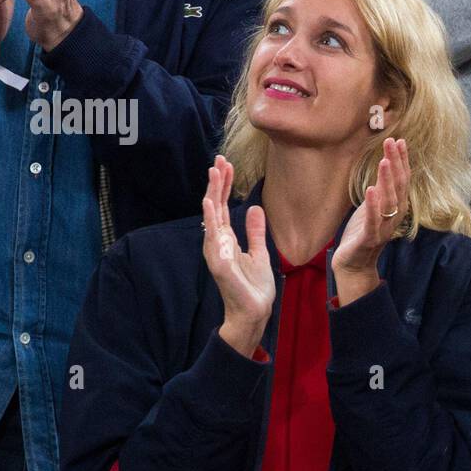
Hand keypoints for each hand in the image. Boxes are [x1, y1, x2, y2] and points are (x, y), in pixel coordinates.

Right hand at [203, 154, 274, 356]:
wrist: (254, 312)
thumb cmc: (253, 287)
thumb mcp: (259, 253)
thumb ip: (254, 232)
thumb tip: (255, 208)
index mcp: (227, 239)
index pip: (225, 206)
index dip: (225, 185)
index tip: (227, 164)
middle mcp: (218, 242)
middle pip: (217, 206)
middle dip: (218, 182)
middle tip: (220, 158)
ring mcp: (217, 251)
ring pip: (212, 216)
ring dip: (213, 193)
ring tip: (214, 171)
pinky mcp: (220, 262)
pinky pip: (214, 237)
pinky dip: (211, 218)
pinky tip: (210, 201)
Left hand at [332, 137, 409, 305]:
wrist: (354, 265)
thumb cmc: (363, 233)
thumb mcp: (374, 206)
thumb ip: (382, 189)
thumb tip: (386, 164)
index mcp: (397, 208)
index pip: (403, 180)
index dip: (402, 160)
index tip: (399, 140)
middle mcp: (395, 216)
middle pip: (399, 186)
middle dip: (396, 163)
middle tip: (391, 142)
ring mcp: (384, 228)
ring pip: (389, 201)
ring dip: (387, 180)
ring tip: (384, 161)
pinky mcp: (369, 238)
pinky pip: (373, 220)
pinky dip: (373, 205)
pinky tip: (371, 189)